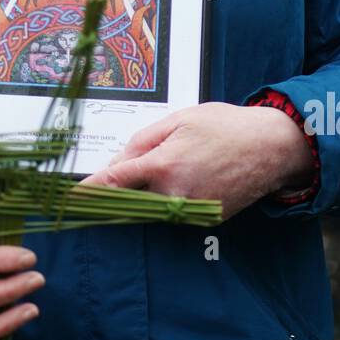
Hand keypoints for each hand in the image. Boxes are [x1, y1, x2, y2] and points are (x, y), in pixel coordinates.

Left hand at [79, 101, 313, 220]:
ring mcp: (190, 212)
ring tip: (173, 165)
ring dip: (145, 193)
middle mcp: (174, 195)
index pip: (113, 184)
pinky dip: (169, 199)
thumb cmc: (225, 126)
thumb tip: (115, 164)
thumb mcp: (179, 119)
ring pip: (150, 207)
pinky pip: (173, 212)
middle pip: (129, 200)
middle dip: (120, 189)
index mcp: (163, 166)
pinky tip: (190, 176)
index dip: (87, 192)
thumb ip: (142, 141)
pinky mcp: (204, 220)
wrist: (273, 148)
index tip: (67, 199)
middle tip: (124, 172)